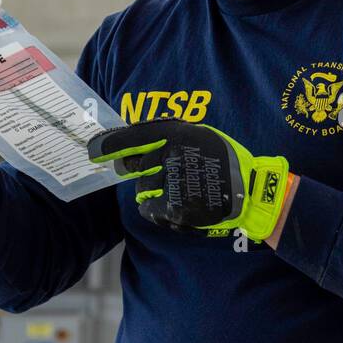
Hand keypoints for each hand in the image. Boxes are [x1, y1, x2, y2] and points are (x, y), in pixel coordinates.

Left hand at [88, 119, 289, 241]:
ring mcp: (175, 181)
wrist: (250, 191)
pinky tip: (178, 204)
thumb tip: (124, 152)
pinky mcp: (176, 206)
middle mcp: (174, 154)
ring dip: (155, 191)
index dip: (109, 144)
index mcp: (179, 133)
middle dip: (146, 172)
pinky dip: (157, 209)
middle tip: (172, 173)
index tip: (92, 151)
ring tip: (183, 189)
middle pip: (137, 167)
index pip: (134, 136)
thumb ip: (164, 139)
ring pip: (143, 189)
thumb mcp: (198, 136)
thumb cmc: (223, 160)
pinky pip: (149, 208)